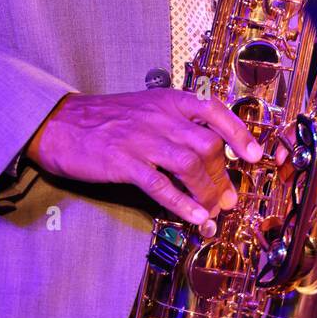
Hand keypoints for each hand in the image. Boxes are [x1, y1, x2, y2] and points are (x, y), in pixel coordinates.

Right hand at [26, 90, 262, 230]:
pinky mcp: (123, 162)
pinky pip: (160, 185)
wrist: (61, 123)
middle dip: (223, 176)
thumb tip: (211, 151)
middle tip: (227, 198)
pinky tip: (193, 217)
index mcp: (167, 100)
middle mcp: (159, 116)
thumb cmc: (107, 118)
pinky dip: (181, 204)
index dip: (238, 134)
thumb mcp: (146, 108)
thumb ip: (176, 123)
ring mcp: (141, 139)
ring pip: (189, 166)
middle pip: (206, 145)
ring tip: (212, 211)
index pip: (213, 110)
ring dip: (207, 193)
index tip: (254, 156)